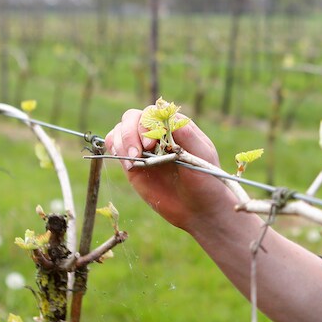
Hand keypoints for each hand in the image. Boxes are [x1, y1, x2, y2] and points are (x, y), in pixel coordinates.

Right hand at [104, 106, 236, 231]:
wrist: (198, 209)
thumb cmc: (207, 181)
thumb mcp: (203, 158)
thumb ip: (188, 137)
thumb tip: (170, 118)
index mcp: (176, 127)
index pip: (155, 111)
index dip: (149, 123)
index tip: (152, 144)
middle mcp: (158, 134)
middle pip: (133, 117)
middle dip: (132, 132)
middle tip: (140, 153)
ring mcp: (143, 148)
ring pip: (121, 129)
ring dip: (122, 141)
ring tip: (134, 162)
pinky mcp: (133, 163)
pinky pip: (115, 146)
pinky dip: (114, 149)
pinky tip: (129, 164)